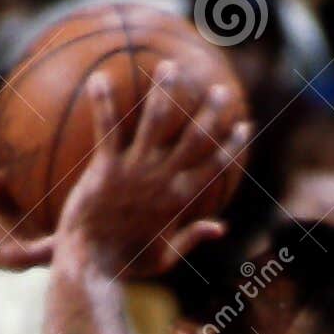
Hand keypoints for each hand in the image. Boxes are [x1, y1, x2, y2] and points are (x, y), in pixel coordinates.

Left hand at [56, 64, 249, 277]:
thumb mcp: (164, 258)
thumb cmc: (124, 266)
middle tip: (220, 90)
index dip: (232, 145)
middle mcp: (161, 180)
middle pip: (194, 138)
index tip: (244, 125)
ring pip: (156, 122)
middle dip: (211, 112)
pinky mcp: (105, 169)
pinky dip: (103, 102)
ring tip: (169, 66)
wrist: (90, 268)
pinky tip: (99, 77)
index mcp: (179, 200)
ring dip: (165, 91)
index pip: (214, 167)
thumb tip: (222, 227)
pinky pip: (107, 128)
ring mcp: (134, 172)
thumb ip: (192, 238)